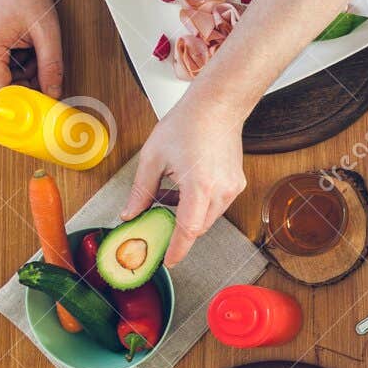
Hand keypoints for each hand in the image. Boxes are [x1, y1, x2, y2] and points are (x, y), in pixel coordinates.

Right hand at [0, 0, 64, 96]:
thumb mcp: (46, 33)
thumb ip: (51, 67)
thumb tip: (54, 94)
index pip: (0, 91)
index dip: (22, 100)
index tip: (42, 104)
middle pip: (0, 85)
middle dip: (26, 83)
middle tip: (46, 71)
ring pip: (2, 76)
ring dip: (23, 72)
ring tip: (34, 48)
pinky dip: (16, 62)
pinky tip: (25, 45)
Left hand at [123, 93, 245, 264]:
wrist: (217, 106)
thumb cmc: (187, 124)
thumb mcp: (153, 158)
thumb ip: (140, 191)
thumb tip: (130, 214)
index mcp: (199, 185)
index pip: (188, 230)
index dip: (177, 249)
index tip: (168, 261)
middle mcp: (221, 190)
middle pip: (199, 227)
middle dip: (179, 230)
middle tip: (157, 223)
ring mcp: (232, 188)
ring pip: (209, 218)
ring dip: (189, 216)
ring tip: (170, 196)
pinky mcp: (237, 183)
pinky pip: (217, 205)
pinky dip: (201, 204)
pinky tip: (187, 187)